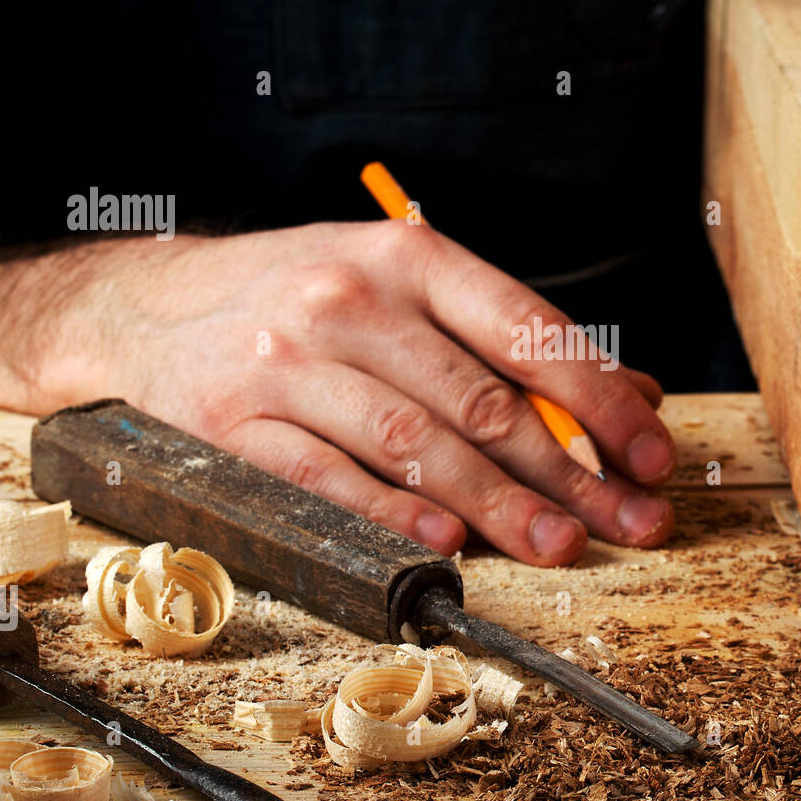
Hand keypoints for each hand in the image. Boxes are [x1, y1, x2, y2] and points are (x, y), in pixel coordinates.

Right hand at [0, 223, 677, 565]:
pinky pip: (325, 476)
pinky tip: (444, 542)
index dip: (600, 398)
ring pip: (413, 441)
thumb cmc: (298, 295)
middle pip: (479, 398)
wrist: (149, 303)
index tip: (650, 453)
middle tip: (625, 521)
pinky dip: (389, 512)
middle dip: (566, 471)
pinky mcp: (235, 423)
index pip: (526, 329)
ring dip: (496, 503)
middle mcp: (350, 301)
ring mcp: (288, 361)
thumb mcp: (400, 283)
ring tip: (558, 543)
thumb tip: (628, 392)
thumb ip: (508, 337)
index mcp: (407, 257)